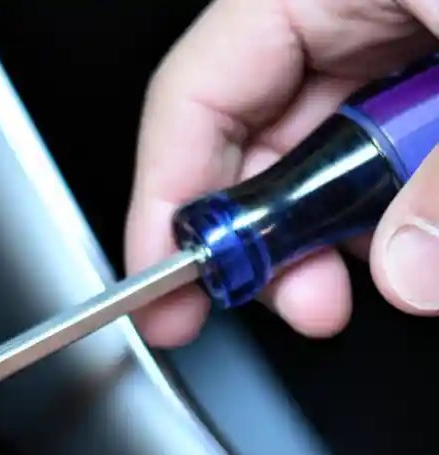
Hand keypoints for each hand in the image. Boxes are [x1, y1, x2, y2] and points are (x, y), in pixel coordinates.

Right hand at [125, 0, 438, 346]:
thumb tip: (409, 267)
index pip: (192, 96)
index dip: (166, 201)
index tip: (163, 287)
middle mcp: (338, 13)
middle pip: (260, 145)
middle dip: (280, 237)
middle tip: (299, 304)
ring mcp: (392, 41)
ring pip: (337, 160)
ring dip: (358, 229)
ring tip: (401, 269)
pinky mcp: (434, 74)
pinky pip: (402, 153)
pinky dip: (411, 203)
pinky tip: (424, 232)